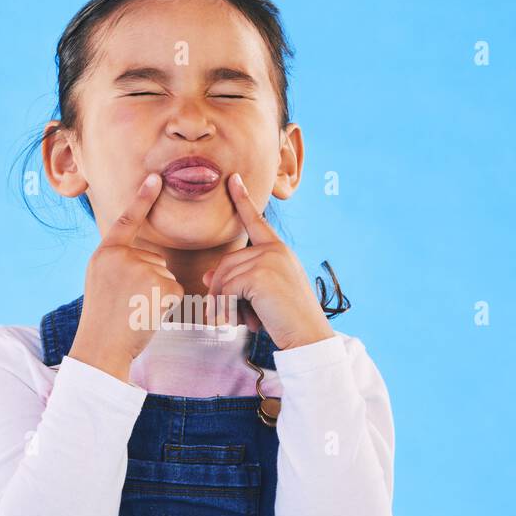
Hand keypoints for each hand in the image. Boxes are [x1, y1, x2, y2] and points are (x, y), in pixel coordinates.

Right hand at [68, 172, 182, 381]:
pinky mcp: (160, 286)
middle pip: (154, 259)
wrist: (100, 347)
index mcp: (105, 253)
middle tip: (128, 304)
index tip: (155, 178)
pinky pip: (175, 290)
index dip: (142, 199)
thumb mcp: (101, 281)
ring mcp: (142, 269)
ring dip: (157, 295)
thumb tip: (151, 257)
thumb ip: (119, 263)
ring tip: (134, 311)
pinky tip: (148, 315)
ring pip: (165, 276)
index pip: (127, 221)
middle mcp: (122, 256)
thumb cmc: (103, 320)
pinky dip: (168, 305)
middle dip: (149, 281)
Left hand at [201, 173, 334, 350]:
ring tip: (236, 322)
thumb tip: (208, 276)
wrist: (308, 336)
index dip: (242, 200)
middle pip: (227, 262)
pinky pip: (227, 288)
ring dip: (222, 304)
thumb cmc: (286, 319)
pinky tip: (242, 322)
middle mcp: (275, 250)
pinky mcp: (261, 275)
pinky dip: (226, 308)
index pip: (257, 221)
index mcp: (279, 250)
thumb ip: (239, 280)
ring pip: (224, 277)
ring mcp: (269, 259)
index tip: (233, 179)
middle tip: (228, 318)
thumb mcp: (261, 295)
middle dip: (221, 292)